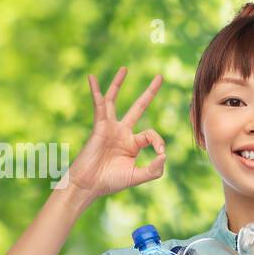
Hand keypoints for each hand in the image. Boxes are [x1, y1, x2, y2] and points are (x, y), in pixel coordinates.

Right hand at [55, 67, 165, 201]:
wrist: (88, 185)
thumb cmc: (110, 182)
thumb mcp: (137, 176)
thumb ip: (154, 169)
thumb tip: (165, 154)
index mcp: (133, 144)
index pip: (152, 134)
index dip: (159, 141)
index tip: (160, 153)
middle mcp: (122, 132)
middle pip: (138, 107)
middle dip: (149, 92)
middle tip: (160, 76)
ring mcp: (110, 127)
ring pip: (115, 100)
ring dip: (119, 84)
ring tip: (125, 68)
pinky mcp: (99, 126)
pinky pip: (98, 105)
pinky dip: (95, 91)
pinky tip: (92, 77)